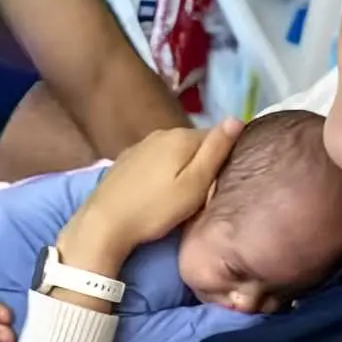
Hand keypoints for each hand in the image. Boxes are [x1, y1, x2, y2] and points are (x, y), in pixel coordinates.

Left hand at [59, 120, 243, 273]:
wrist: (104, 222)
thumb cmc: (155, 208)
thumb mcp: (194, 184)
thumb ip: (216, 150)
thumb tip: (236, 118)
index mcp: (182, 136)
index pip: (216, 137)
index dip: (224, 158)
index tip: (222, 182)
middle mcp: (161, 133)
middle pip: (194, 144)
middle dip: (203, 163)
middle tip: (204, 194)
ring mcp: (141, 145)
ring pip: (174, 152)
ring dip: (182, 167)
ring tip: (182, 194)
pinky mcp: (127, 159)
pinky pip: (156, 159)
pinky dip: (162, 170)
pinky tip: (158, 190)